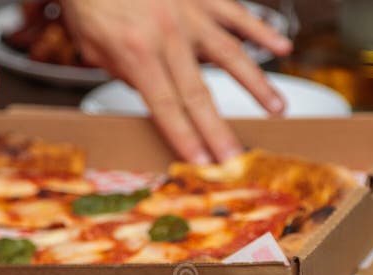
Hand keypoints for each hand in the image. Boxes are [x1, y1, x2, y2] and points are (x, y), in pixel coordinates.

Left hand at [61, 0, 291, 162]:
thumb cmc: (90, 1)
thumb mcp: (92, 47)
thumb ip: (123, 74)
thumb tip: (150, 94)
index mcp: (136, 52)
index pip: (165, 107)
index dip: (184, 137)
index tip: (200, 160)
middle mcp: (167, 35)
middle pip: (198, 93)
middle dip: (217, 130)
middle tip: (235, 156)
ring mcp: (189, 14)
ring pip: (230, 54)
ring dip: (256, 85)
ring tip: (277, 108)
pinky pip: (237, 14)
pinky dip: (261, 31)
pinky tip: (282, 48)